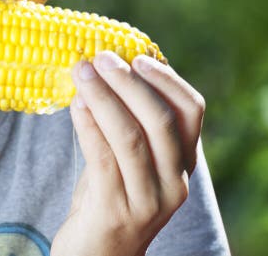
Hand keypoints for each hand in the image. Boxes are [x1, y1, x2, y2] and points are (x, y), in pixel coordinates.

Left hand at [51, 51, 204, 255]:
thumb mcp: (128, 156)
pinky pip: (104, 160)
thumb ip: (128, 119)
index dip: (167, 79)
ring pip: (132, 138)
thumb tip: (108, 63)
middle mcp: (174, 182)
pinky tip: (75, 103)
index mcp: (182, 162)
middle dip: (128, 82)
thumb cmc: (109, 196)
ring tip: (81, 71)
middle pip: (160, 120)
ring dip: (104, 97)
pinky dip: (89, 125)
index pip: (191, 111)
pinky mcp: (116, 212)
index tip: (137, 54)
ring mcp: (148, 201)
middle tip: (99, 56)